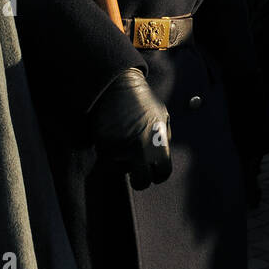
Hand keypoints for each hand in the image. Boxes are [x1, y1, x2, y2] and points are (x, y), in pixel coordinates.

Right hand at [90, 68, 171, 188]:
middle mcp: (140, 151)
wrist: (117, 86)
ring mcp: (121, 150)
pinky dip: (109, 153)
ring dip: (122, 162)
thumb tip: (162, 156)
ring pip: (121, 170)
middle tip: (136, 172)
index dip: (157, 175)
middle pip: (142, 182)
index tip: (153, 173)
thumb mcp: (162, 117)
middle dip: (139, 179)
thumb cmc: (141, 101)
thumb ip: (165, 138)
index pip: (163, 174)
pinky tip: (112, 136)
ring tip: (123, 141)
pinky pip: (107, 160)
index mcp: (158, 144)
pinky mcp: (104, 147)